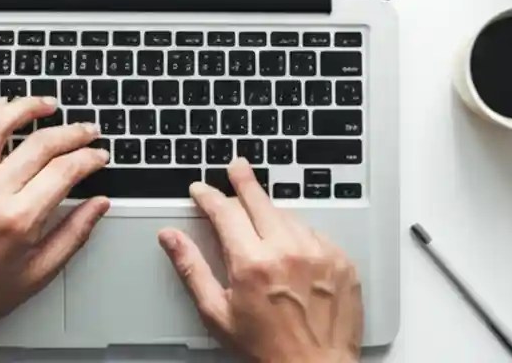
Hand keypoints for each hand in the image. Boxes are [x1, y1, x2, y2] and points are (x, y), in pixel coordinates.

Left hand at [0, 97, 110, 362]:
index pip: (64, 170)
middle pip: (39, 144)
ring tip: (44, 104)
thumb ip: (74, 233)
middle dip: (71, 132)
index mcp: (18, 220)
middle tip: (86, 130)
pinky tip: (2, 113)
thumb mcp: (40, 273)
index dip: (88, 157)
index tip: (98, 155)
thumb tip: (99, 204)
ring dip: (24, 108)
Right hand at [158, 159, 363, 362]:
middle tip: (236, 167)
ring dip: (271, 213)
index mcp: (252, 263)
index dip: (208, 196)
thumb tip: (171, 237)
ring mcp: (318, 253)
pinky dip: (300, 234)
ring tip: (262, 223)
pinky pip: (315, 233)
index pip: (224, 211)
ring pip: (287, 215)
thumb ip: (192, 268)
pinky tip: (291, 248)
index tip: (201, 190)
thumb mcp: (217, 313)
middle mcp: (287, 251)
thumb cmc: (266, 348)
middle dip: (242, 180)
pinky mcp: (340, 260)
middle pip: (259, 200)